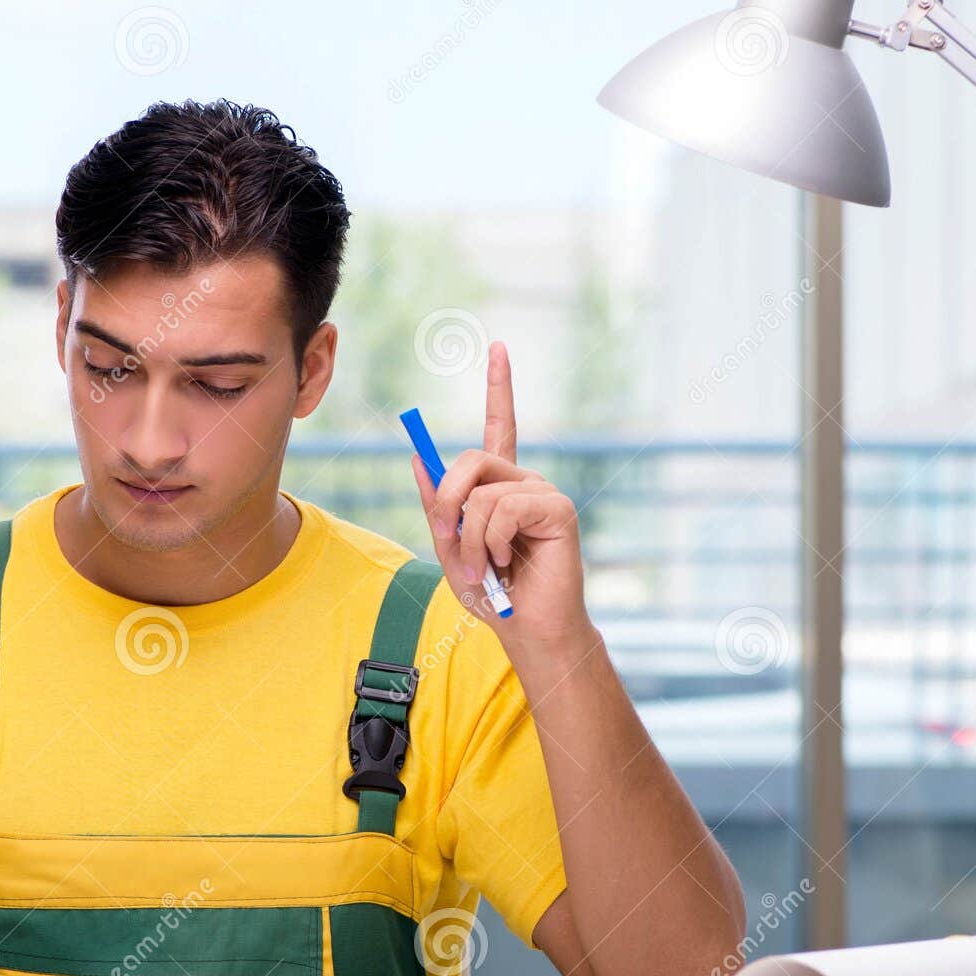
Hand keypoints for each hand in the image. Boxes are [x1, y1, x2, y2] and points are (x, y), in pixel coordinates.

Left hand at [412, 341, 596, 661]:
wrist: (526, 627)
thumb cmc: (492, 592)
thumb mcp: (450, 546)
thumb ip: (437, 506)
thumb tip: (418, 459)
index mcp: (499, 485)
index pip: (499, 424)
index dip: (499, 386)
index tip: (498, 347)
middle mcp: (523, 481)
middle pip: (470, 460)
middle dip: (446, 502)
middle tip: (450, 540)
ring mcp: (541, 493)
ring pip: (481, 494)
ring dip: (469, 539)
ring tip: (484, 568)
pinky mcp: (557, 509)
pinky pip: (504, 510)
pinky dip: (493, 542)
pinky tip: (508, 563)